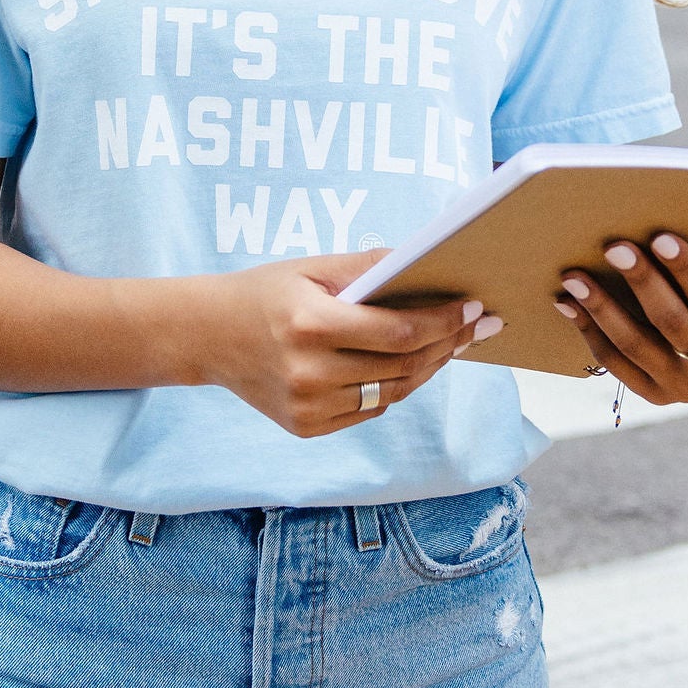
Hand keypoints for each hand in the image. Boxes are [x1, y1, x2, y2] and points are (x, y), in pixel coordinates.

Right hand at [192, 250, 501, 440]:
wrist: (208, 337)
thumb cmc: (265, 293)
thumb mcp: (312, 268)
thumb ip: (369, 265)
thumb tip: (426, 259)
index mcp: (311, 325)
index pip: (399, 331)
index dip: (445, 322)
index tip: (475, 308)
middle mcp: (309, 372)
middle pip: (404, 365)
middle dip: (449, 344)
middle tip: (479, 327)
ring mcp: (308, 407)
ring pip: (392, 392)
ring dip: (429, 368)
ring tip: (452, 345)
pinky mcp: (307, 428)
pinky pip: (369, 410)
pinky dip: (394, 387)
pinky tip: (411, 366)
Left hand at [552, 229, 687, 405]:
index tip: (661, 238)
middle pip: (675, 324)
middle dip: (642, 282)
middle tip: (613, 246)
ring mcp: (685, 389)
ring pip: (637, 345)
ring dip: (602, 307)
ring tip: (576, 273)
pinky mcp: (653, 396)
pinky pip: (614, 362)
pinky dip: (587, 329)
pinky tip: (567, 300)